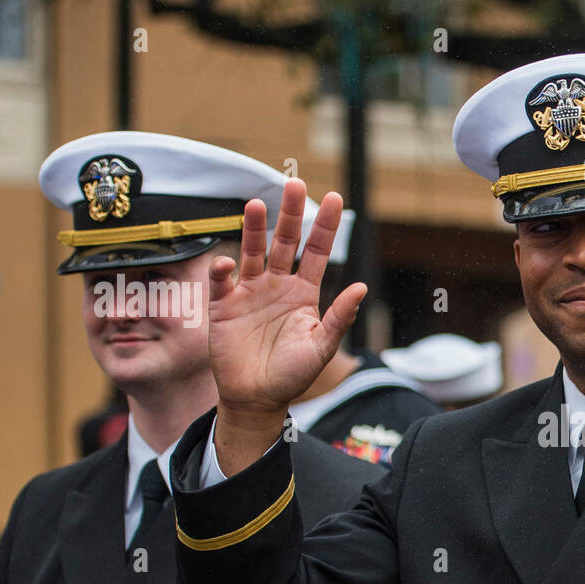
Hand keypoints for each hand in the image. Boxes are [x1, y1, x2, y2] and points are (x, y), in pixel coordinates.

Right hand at [207, 178, 366, 416]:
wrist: (256, 399)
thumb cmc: (292, 375)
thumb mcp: (322, 347)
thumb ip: (339, 317)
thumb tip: (362, 287)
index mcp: (304, 293)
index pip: (318, 252)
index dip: (326, 226)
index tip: (335, 198)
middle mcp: (278, 285)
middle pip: (285, 242)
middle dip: (290, 214)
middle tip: (295, 184)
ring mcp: (250, 293)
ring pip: (253, 252)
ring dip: (254, 230)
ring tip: (258, 205)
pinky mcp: (224, 305)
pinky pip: (222, 281)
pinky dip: (224, 271)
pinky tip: (229, 264)